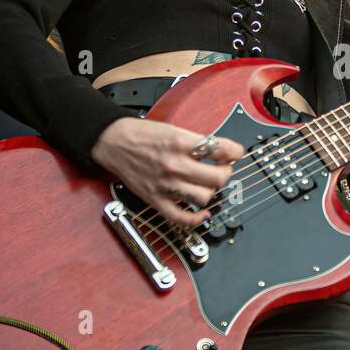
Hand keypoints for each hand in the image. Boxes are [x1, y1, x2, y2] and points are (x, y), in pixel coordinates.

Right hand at [91, 116, 245, 227]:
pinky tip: (203, 213)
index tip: (235, 154)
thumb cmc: (143, 135)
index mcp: (180, 142)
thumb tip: (223, 153)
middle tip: (222, 169)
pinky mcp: (155, 199)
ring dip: (211, 192)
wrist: (114, 142)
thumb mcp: (174, 129)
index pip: (221, 150)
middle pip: (218, 178)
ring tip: (207, 186)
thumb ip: (198, 142)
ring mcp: (165, 184)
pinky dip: (196, 219)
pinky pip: (181, 217)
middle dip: (225, 173)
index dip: (235, 152)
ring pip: (204, 198)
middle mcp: (174, 164)